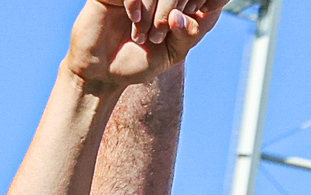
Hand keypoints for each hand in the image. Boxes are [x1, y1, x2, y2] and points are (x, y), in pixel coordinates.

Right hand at [67, 0, 224, 90]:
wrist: (102, 71)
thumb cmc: (140, 61)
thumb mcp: (172, 54)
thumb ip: (187, 36)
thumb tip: (178, 16)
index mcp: (184, 7)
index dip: (208, 3)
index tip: (186, 23)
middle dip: (173, 8)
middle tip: (159, 34)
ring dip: (153, 11)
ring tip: (141, 36)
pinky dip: (136, 2)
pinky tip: (133, 19)